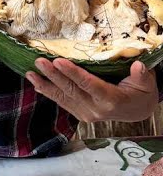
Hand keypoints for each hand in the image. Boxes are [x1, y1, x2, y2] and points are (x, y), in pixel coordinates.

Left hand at [27, 58, 159, 122]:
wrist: (137, 112)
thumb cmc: (141, 93)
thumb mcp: (146, 84)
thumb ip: (142, 75)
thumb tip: (138, 65)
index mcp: (111, 100)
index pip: (89, 85)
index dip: (73, 73)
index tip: (58, 61)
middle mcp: (96, 109)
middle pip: (71, 90)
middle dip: (53, 75)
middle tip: (39, 61)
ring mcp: (86, 114)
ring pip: (63, 97)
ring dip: (45, 84)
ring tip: (29, 73)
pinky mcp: (80, 114)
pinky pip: (62, 102)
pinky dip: (48, 92)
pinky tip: (36, 83)